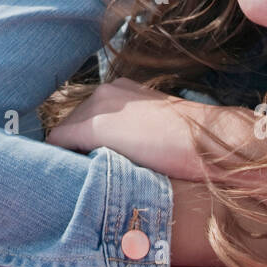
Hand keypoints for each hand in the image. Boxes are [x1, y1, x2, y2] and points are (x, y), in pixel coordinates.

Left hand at [45, 78, 214, 182]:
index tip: (90, 158)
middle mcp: (107, 92)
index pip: (89, 113)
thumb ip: (136, 131)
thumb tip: (124, 151)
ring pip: (65, 131)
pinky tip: (65, 174)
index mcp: (124, 90)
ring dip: (71, 152)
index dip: (87, 139)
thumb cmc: (193, 142)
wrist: (207, 143)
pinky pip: (59, 141)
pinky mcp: (92, 127)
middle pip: (73, 120)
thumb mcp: (160, 128)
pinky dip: (59, 157)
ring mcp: (98, 108)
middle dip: (76, 145)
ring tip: (78, 176)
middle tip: (83, 170)